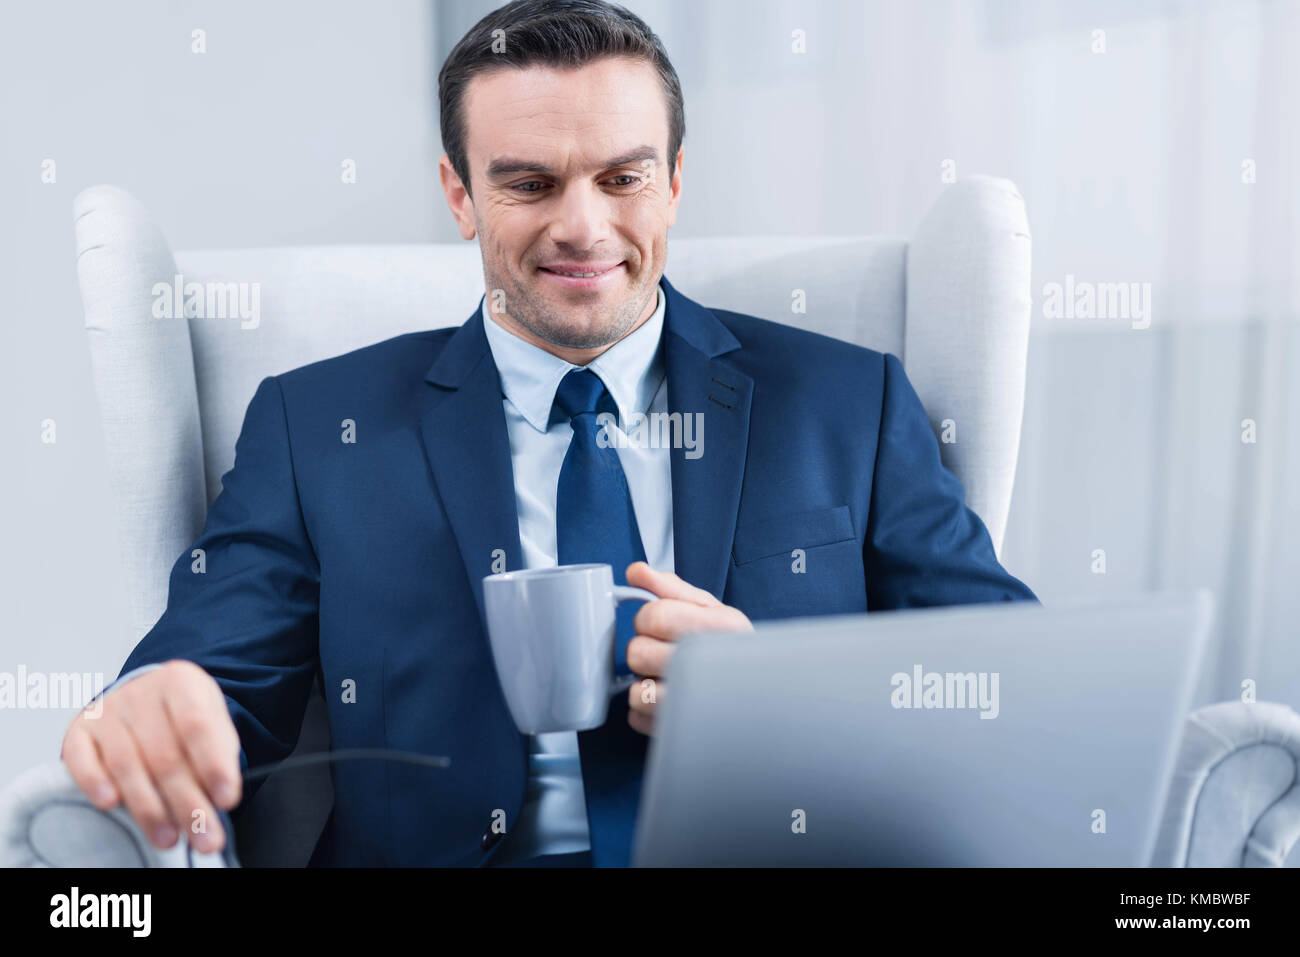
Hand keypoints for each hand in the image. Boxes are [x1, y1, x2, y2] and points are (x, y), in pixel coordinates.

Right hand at [60, 659, 242, 853]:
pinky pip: (80, 760)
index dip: (213, 765)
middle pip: (164, 755)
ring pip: (126, 764)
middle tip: (205, 838)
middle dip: (187, 803)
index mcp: (181, 682)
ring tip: (168, 838)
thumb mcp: (212, 722)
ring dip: (148, 808)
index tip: (226, 800)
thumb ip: (219, 755)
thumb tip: (220, 798)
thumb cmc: (182, 717)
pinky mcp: (79, 730)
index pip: (197, 726)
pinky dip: (94, 783)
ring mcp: (107, 710)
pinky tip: (110, 804)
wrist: (145, 696)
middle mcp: (141, 693)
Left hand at [623, 562, 752, 735]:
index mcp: (722, 628)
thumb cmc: (731, 648)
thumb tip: (637, 572)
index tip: (658, 623)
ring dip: (644, 683)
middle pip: (639, 653)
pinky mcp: (683, 732)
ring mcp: (699, 706)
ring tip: (666, 678)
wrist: (763, 693)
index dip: (647, 617)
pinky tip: (666, 701)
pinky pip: (638, 718)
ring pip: (636, 691)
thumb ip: (670, 588)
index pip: (655, 615)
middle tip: (663, 652)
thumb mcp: (711, 610)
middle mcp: (713, 667)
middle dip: (644, 650)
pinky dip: (645, 711)